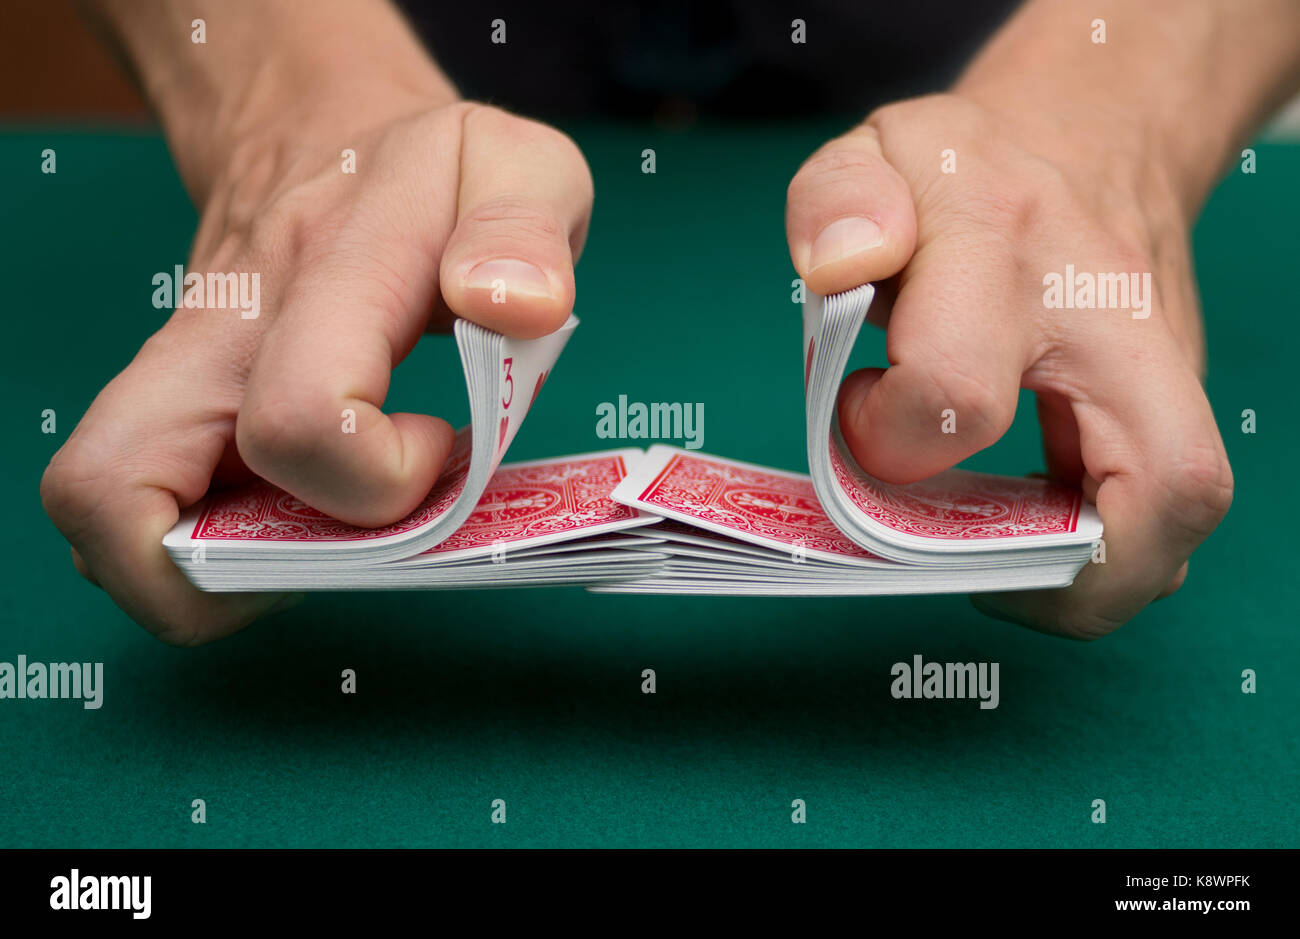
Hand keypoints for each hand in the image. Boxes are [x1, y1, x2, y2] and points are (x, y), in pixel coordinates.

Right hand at [41, 92, 592, 644]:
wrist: (330, 134)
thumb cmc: (435, 175)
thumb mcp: (518, 165)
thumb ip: (524, 225)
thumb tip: (513, 307)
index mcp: (319, 269)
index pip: (300, 416)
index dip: (382, 477)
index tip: (440, 442)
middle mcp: (216, 331)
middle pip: (122, 488)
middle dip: (251, 569)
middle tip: (357, 529)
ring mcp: (178, 374)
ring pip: (102, 514)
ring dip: (209, 575)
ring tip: (321, 538)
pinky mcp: (172, 408)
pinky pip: (136, 511)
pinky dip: (203, 556)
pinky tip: (295, 521)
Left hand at [784, 91, 1232, 638]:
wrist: (1082, 145)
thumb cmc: (961, 171)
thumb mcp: (876, 152)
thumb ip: (838, 198)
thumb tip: (840, 265)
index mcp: (1011, 246)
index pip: (956, 390)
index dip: (884, 433)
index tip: (859, 404)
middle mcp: (1113, 316)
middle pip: (1162, 481)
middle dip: (1044, 559)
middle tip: (958, 547)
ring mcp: (1165, 366)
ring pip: (1182, 515)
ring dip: (1087, 577)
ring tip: (1002, 561)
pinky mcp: (1174, 402)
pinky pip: (1162, 511)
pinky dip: (1100, 549)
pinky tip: (1034, 531)